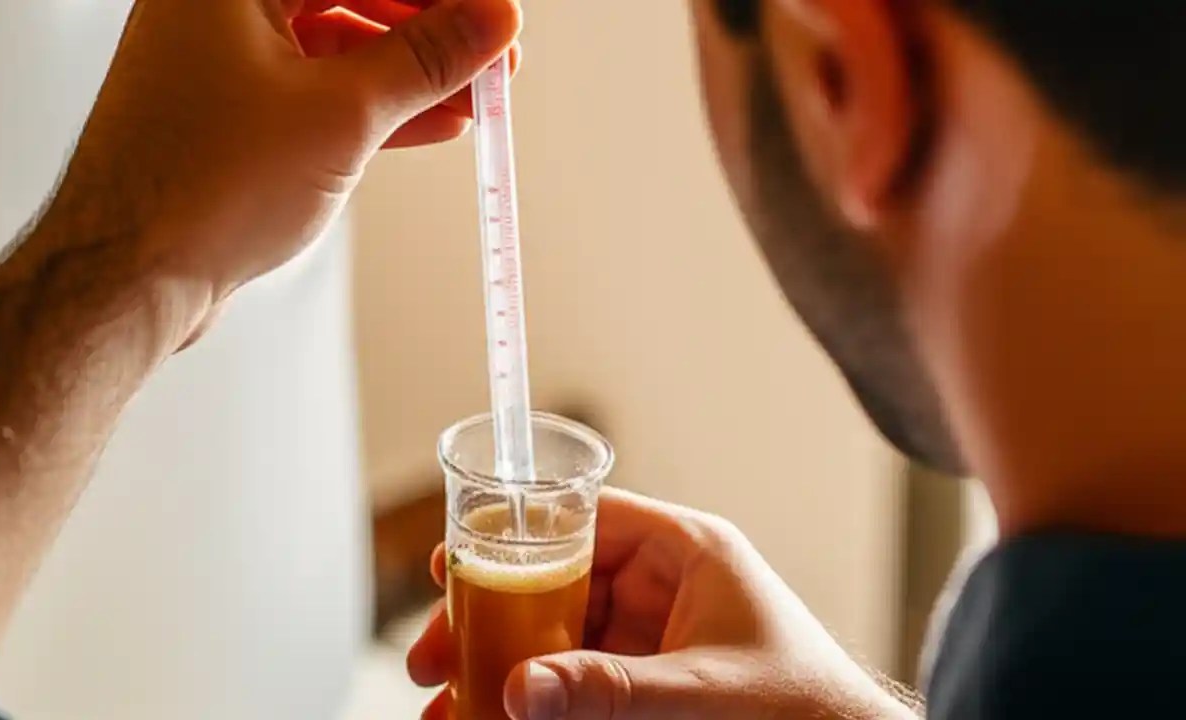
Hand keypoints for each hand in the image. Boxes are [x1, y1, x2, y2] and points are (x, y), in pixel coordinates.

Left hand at [48, 0, 520, 335]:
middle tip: (492, 58)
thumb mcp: (343, 114)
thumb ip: (426, 60)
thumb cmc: (200, 187)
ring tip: (476, 101)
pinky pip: (318, 89)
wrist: (127, 275)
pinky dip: (374, 106)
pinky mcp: (232, 110)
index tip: (492, 17)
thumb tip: (491, 21)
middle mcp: (221, 4)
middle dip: (431, 30)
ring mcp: (224, 57)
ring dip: (411, 74)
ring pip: (340, 45)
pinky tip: (432, 125)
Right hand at [407, 489, 920, 718]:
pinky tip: (492, 718)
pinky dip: (535, 697)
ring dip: (501, 664)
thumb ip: (610, 690)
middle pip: (554, 582)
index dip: (516, 533)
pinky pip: (577, 678)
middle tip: (432, 654)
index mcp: (685, 553)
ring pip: (557, 636)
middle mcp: (662, 587)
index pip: (586, 518)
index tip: (456, 558)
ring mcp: (653, 636)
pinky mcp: (649, 679)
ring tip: (444, 702)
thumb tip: (517, 690)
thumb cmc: (808, 709)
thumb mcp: (702, 695)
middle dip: (489, 617)